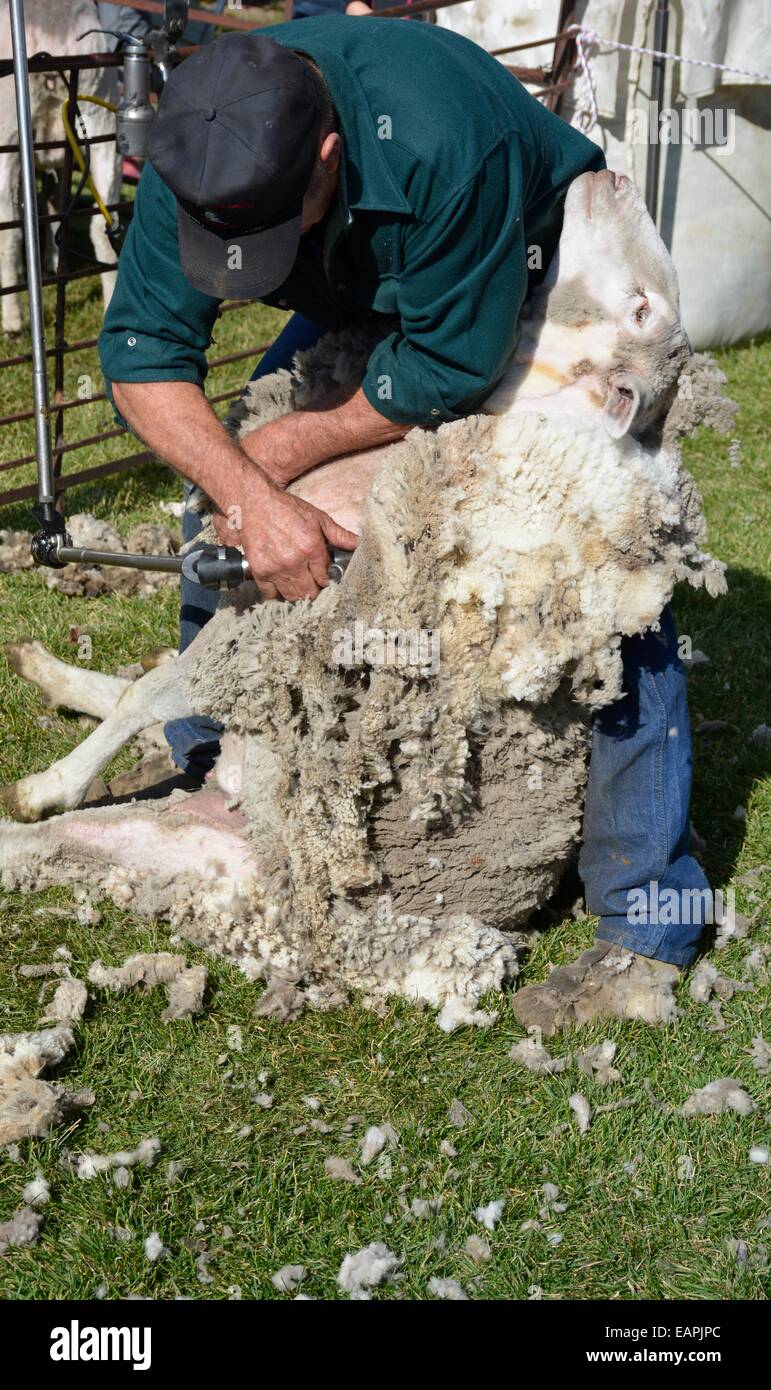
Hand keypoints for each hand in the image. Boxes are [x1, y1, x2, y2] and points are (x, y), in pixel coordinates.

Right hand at [214, 471, 357, 601]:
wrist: (254, 502)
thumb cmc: (287, 509)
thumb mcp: (318, 518)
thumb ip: (339, 535)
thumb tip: (360, 544)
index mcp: (311, 547)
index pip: (325, 579)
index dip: (328, 581)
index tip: (326, 579)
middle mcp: (294, 561)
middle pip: (310, 592)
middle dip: (315, 590)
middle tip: (314, 585)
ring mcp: (276, 568)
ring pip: (293, 597)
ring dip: (298, 595)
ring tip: (300, 586)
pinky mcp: (260, 571)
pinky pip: (271, 595)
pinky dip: (277, 594)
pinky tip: (282, 585)